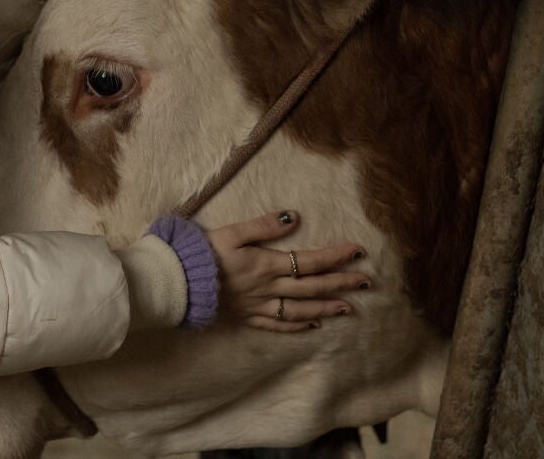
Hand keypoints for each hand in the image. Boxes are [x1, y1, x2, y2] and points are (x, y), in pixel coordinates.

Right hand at [208, 210, 368, 331]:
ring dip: (326, 307)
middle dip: (340, 283)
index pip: (309, 260)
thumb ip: (262, 226)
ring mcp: (259, 307)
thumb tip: (293, 217)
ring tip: (348, 307)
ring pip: (300, 310)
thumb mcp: (231, 232)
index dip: (336, 256)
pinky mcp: (247, 319)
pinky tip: (313, 325)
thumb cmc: (201, 255)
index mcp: (266, 264)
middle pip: (311, 287)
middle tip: (365, 282)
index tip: (358, 251)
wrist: (178, 285)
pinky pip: (279, 325)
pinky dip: (298, 326)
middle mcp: (268, 288)